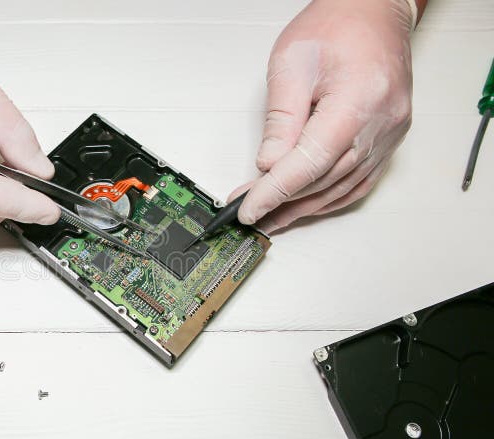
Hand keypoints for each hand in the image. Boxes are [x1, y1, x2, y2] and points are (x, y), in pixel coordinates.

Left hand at [234, 0, 414, 232]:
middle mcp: (382, 123)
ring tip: (272, 217)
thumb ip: (280, 119)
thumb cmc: (336, 25)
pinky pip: (360, 181)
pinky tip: (307, 205)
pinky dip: (330, 197)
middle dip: (283, 201)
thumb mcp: (291, 64)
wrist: (374, 8)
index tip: (249, 209)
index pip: (309, 164)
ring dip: (305, 207)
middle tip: (249, 212)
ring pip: (343, 187)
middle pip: (325, 180)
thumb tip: (268, 163)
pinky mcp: (390, 137)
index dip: (276, 192)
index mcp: (358, 102)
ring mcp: (391, 133)